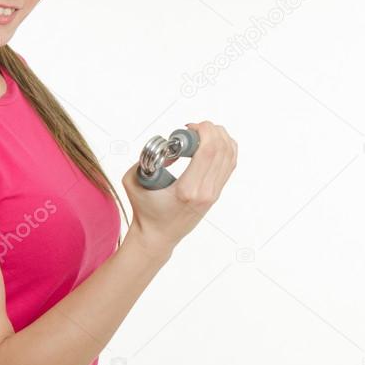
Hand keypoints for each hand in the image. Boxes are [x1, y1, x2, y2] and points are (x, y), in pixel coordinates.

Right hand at [121, 121, 237, 256]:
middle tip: (194, 129)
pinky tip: (212, 143)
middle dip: (211, 130)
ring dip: (219, 137)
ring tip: (202, 133)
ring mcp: (214, 193)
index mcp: (188, 189)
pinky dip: (225, 148)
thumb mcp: (134, 181)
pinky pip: (229, 165)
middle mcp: (206, 191)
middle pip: (222, 150)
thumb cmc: (145, 211)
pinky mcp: (216, 193)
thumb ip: (145, 159)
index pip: (209, 151)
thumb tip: (169, 146)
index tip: (189, 127)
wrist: (157, 236)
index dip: (204, 131)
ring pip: (230, 156)